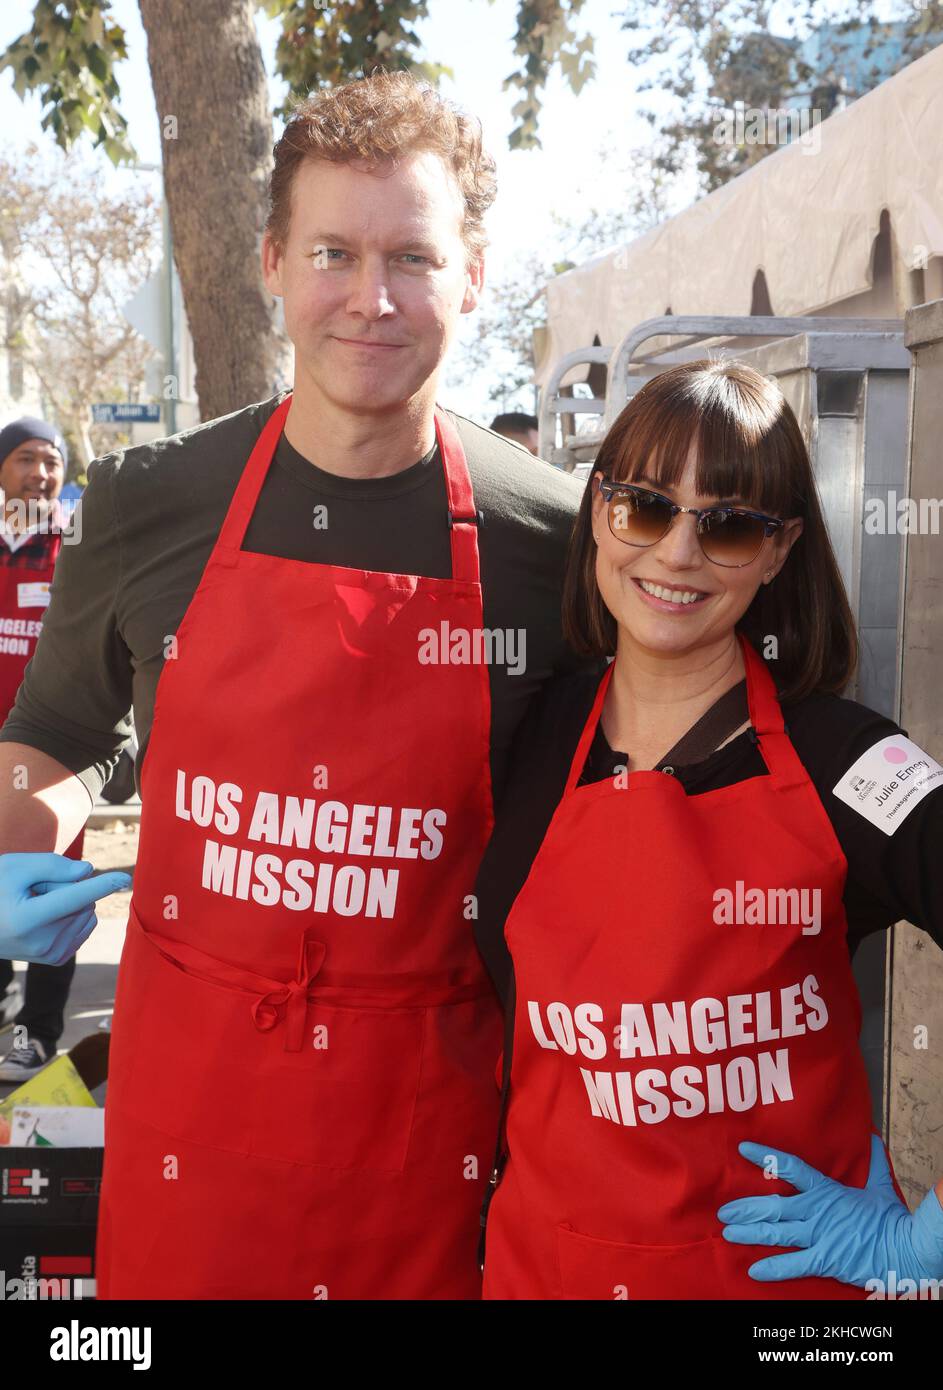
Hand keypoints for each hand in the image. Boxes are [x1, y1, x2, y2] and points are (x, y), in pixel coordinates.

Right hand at [0, 852, 131, 964]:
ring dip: (70, 902)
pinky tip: (45, 917)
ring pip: (87, 912)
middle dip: (68, 888)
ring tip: (36, 905)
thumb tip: (88, 872)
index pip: (73, 898)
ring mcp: (50, 954)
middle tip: (35, 891)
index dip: (101, 885)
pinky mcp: (57, 958)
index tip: (126, 878)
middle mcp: (41, 942)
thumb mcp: (14, 866)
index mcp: (27, 920)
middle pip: (83, 901)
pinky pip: (86, 925)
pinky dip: (73, 915)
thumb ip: (52, 865)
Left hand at [717, 1135, 942, 1288]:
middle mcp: (816, 1211)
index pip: (789, 1167)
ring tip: (727, 1233)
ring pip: (776, 1232)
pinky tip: (754, 1270)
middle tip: (723, 1211)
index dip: (765, 1156)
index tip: (742, 1148)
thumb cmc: (891, 1218)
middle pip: (772, 1205)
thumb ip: (872, 1162)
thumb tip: (871, 1137)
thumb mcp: (879, 1185)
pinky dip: (773, 1268)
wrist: (905, 1248)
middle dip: (745, 1208)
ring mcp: (818, 1235)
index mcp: (825, 1190)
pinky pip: (794, 1264)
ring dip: (749, 1232)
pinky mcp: (825, 1259)